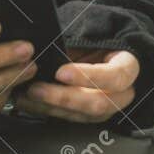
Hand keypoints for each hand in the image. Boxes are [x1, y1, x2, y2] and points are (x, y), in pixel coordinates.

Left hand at [17, 46, 138, 122]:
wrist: (107, 49)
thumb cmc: (100, 39)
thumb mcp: (92, 34)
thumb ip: (78, 43)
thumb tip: (50, 48)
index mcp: (128, 66)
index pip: (116, 76)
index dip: (88, 76)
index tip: (61, 72)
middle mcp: (123, 92)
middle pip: (98, 103)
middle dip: (63, 97)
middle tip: (37, 88)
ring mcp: (109, 108)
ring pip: (82, 115)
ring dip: (50, 107)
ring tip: (26, 96)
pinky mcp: (91, 116)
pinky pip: (70, 118)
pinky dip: (47, 110)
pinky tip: (29, 103)